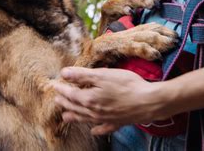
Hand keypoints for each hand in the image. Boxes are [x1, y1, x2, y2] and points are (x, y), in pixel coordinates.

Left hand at [53, 67, 170, 134]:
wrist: (149, 102)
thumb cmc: (126, 85)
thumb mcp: (102, 75)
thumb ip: (82, 75)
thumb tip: (64, 73)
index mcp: (89, 99)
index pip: (70, 94)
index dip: (61, 89)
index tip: (54, 85)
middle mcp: (95, 112)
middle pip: (75, 107)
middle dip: (65, 103)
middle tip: (57, 100)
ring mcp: (106, 119)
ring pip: (85, 119)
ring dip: (74, 116)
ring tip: (66, 117)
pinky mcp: (117, 123)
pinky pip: (103, 128)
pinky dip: (96, 129)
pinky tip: (94, 130)